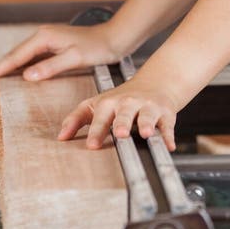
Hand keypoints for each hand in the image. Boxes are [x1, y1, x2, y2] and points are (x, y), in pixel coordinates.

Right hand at [0, 22, 120, 87]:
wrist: (113, 38)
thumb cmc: (97, 47)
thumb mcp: (75, 58)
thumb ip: (50, 67)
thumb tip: (26, 76)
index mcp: (43, 37)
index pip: (14, 58)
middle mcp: (42, 35)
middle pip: (12, 55)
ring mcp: (46, 39)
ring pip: (19, 56)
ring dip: (3, 68)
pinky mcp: (52, 45)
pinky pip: (28, 57)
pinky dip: (17, 66)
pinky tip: (12, 74)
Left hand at [58, 77, 179, 151]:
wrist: (155, 83)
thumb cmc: (120, 99)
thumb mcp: (96, 104)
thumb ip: (77, 119)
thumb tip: (60, 137)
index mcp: (110, 103)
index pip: (101, 117)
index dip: (96, 131)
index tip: (91, 145)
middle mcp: (129, 104)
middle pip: (125, 113)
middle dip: (123, 123)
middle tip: (120, 133)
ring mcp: (148, 107)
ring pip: (148, 115)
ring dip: (147, 124)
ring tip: (146, 133)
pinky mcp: (165, 113)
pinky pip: (168, 125)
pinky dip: (168, 135)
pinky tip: (169, 145)